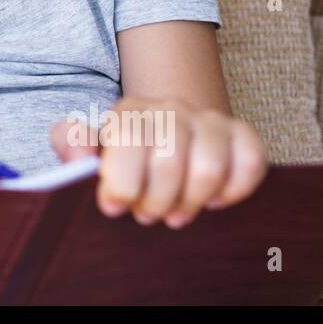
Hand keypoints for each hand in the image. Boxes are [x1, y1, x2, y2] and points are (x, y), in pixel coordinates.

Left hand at [49, 95, 268, 227]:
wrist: (164, 136)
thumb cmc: (121, 155)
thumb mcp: (87, 150)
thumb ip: (71, 145)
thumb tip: (81, 152)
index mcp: (130, 111)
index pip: (129, 139)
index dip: (121, 181)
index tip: (113, 207)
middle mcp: (171, 108)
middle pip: (169, 163)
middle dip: (155, 201)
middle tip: (146, 215)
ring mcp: (209, 120)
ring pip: (209, 168)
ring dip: (191, 202)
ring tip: (175, 214)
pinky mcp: (242, 135)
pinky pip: (251, 163)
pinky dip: (233, 191)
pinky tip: (212, 202)